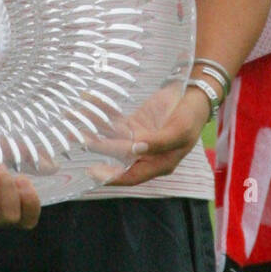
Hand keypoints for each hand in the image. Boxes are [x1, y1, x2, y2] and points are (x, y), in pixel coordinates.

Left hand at [88, 86, 210, 186]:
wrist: (194, 95)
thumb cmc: (191, 117)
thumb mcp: (180, 131)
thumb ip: (158, 143)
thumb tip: (136, 150)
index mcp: (159, 164)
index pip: (131, 176)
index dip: (112, 177)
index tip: (93, 172)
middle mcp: (145, 154)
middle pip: (117, 154)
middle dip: (98, 146)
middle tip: (80, 137)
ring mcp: (138, 138)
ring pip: (112, 136)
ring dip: (95, 127)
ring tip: (76, 117)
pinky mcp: (134, 123)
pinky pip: (115, 119)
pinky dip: (102, 110)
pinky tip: (89, 100)